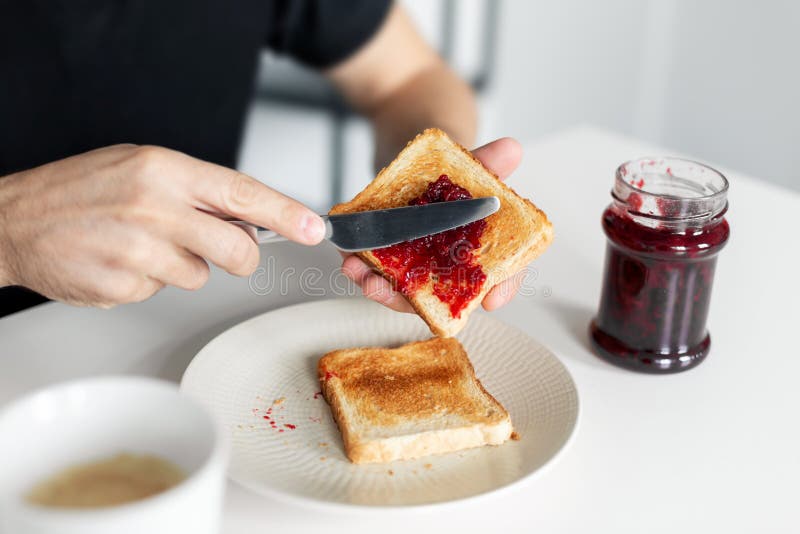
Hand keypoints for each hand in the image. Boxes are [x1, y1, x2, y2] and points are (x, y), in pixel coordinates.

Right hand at [0, 145, 324, 306]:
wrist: (13, 220)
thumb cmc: (80, 190)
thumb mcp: (140, 167)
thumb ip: (197, 190)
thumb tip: (251, 216)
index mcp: (164, 170)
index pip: (244, 193)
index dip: (286, 214)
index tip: (314, 229)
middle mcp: (154, 207)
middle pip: (237, 249)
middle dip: (238, 256)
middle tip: (218, 249)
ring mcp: (137, 250)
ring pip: (199, 276)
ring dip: (180, 266)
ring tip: (140, 244)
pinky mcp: (122, 285)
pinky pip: (161, 292)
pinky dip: (148, 282)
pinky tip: (119, 261)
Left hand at [340, 137, 524, 312]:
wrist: (414, 155)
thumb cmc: (448, 171)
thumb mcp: (466, 164)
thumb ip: (487, 162)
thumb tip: (511, 149)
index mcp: (480, 247)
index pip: (501, 274)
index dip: (500, 289)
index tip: (489, 301)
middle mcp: (450, 265)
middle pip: (438, 295)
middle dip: (408, 298)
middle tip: (386, 288)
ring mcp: (417, 265)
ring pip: (402, 290)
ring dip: (376, 285)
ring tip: (356, 270)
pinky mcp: (388, 256)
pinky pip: (374, 269)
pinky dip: (358, 264)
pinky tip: (346, 254)